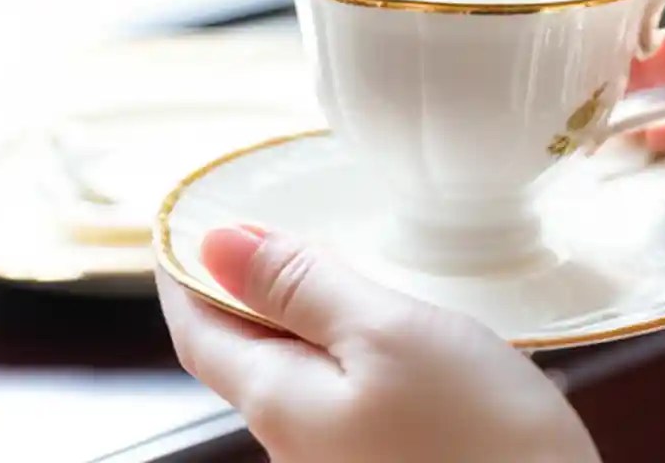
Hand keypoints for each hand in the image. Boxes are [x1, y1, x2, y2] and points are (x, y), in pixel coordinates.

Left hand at [158, 226, 597, 462]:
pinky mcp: (394, 459)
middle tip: (263, 228)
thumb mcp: (386, 333)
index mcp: (280, 402)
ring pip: (303, 374)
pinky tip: (400, 332)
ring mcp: (346, 458)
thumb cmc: (479, 437)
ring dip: (309, 318)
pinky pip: (351, 397)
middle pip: (247, 354)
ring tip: (340, 267)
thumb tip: (217, 244)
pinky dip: (357, 350)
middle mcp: (298, 442)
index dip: (184, 274)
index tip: (185, 224)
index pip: (200, 330)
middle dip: (247, 292)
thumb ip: (302, 287)